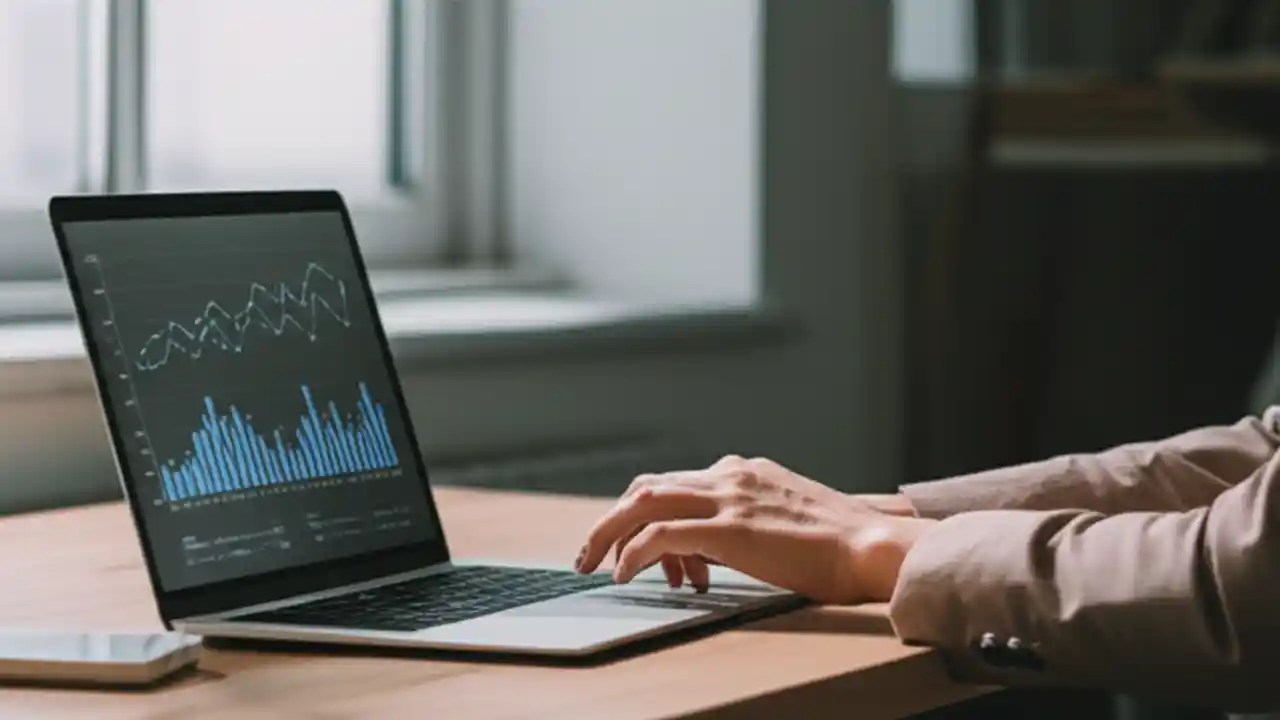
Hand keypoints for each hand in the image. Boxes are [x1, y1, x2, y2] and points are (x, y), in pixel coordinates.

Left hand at [574, 455, 936, 603]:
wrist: (873, 547)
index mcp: (745, 472)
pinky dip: (633, 554)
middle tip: (591, 554)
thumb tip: (709, 552)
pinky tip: (625, 575)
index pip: (676, 484)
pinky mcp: (730, 529)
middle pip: (648, 486)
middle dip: (612, 519)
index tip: (642, 555)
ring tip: (593, 565)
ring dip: (608, 532)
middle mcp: (731, 476)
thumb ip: (746, 524)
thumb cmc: (841, 546)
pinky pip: (660, 535)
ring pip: (643, 502)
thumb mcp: (786, 521)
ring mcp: (729, 499)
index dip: (649, 518)